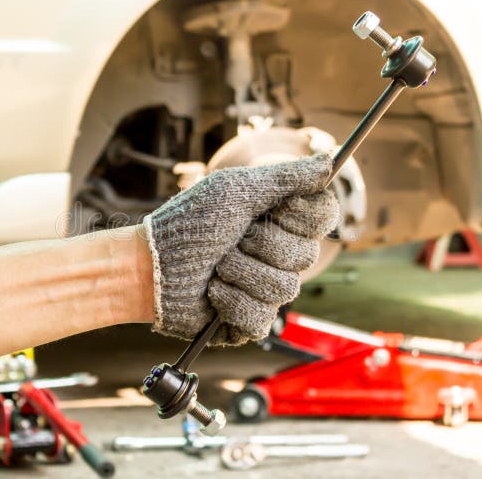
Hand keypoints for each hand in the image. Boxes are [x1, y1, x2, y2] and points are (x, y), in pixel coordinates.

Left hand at [143, 154, 338, 344]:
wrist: (152, 266)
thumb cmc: (188, 223)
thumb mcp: (236, 190)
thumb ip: (285, 177)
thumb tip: (329, 161)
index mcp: (280, 220)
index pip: (324, 216)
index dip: (303, 216)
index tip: (275, 210)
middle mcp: (279, 254)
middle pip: (307, 255)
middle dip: (261, 245)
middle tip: (232, 239)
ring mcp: (265, 288)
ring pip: (284, 288)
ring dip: (241, 273)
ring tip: (217, 266)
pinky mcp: (250, 320)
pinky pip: (262, 317)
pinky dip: (231, 302)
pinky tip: (213, 292)